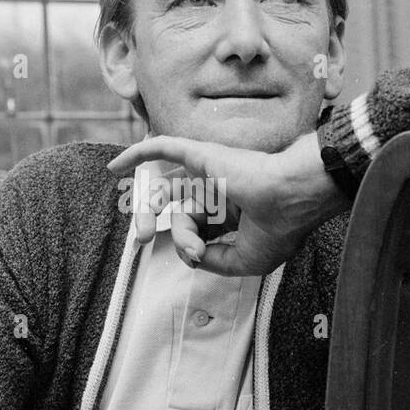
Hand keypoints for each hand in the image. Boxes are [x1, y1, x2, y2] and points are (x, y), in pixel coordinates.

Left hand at [107, 131, 349, 275]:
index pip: (200, 228)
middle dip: (177, 235)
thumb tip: (191, 258)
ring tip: (149, 230)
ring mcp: (210, 169)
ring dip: (154, 214)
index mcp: (235, 210)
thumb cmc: (281, 224)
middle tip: (163, 244)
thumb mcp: (246, 260)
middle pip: (183, 214)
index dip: (191, 245)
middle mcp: (220, 188)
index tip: (197, 254)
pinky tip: (113, 166)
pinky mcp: (200, 153)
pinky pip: (161, 149)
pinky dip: (136, 155)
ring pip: (169, 194)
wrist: (296, 194)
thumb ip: (215, 261)